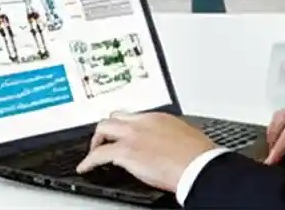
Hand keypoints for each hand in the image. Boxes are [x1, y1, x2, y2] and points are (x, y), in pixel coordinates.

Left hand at [76, 112, 219, 191]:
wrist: (198, 165)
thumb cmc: (197, 155)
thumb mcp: (184, 136)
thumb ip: (170, 135)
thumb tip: (167, 144)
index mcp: (158, 117)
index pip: (133, 116)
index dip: (125, 126)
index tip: (123, 134)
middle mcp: (142, 122)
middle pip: (114, 117)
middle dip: (106, 130)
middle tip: (104, 141)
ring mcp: (132, 135)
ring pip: (103, 129)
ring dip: (96, 141)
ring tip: (93, 152)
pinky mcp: (125, 152)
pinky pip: (98, 154)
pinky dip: (88, 161)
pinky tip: (86, 167)